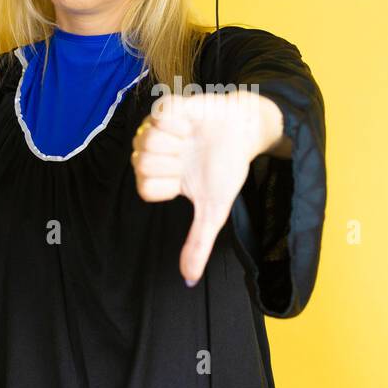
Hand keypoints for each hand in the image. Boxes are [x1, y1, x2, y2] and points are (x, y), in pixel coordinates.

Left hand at [131, 90, 284, 285]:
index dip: (169, 185)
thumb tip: (189, 281)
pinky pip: (159, 116)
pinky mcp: (168, 106)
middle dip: (172, 164)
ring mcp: (156, 127)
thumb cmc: (226, 168)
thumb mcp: (214, 210)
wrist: (245, 133)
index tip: (185, 179)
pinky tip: (190, 125)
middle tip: (188, 158)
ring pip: (146, 140)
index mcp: (156, 175)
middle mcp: (150, 151)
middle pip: (141, 164)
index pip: (144, 188)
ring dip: (176, 144)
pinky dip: (180, 124)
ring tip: (190, 140)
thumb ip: (198, 243)